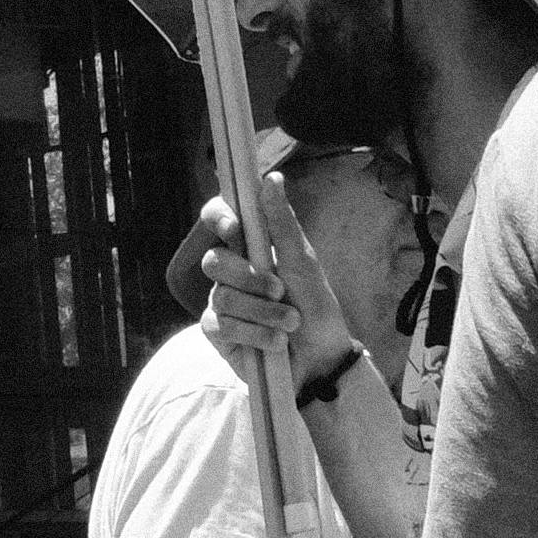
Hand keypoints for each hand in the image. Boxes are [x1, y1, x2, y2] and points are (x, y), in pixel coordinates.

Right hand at [184, 193, 360, 395]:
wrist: (322, 360)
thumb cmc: (316, 308)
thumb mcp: (304, 263)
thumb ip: (283, 223)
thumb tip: (271, 177)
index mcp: (249, 248)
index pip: (217, 218)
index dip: (218, 217)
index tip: (235, 229)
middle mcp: (230, 273)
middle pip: (215, 261)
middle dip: (251, 279)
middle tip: (280, 291)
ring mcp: (221, 303)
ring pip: (221, 296)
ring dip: (263, 312)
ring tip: (290, 324)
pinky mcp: (218, 334)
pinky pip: (220, 324)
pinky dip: (254, 333)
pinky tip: (276, 343)